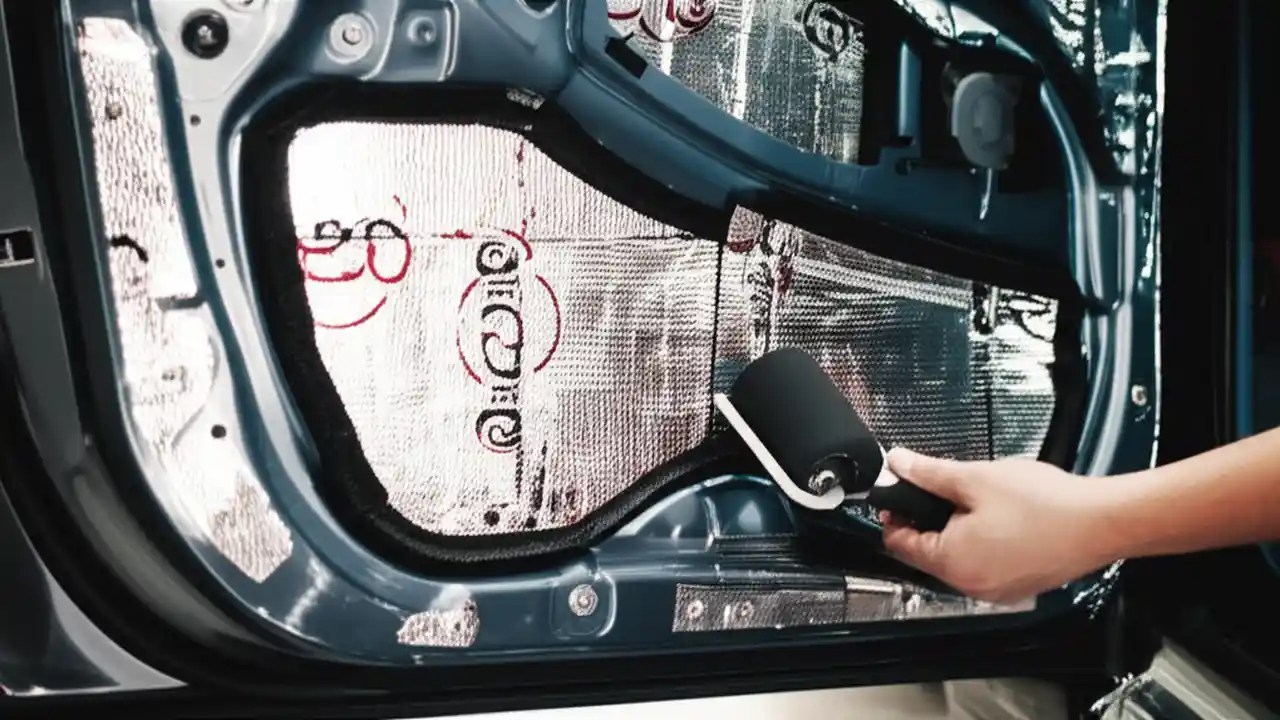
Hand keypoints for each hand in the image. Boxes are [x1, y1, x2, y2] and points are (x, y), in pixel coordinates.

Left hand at [879, 448, 1118, 603]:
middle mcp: (970, 586)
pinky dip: (980, 544)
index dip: (894, 515)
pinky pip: (984, 566)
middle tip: (940, 488)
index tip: (899, 490)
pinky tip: (998, 519)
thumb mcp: (975, 478)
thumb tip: (896, 463)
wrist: (1102, 522)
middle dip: (926, 521)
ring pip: (956, 560)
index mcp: (953, 563)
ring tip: (973, 500)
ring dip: (954, 531)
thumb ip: (929, 474)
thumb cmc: (1043, 503)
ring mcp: (996, 591)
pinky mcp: (1019, 586)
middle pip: (927, 555)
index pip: (900, 545)